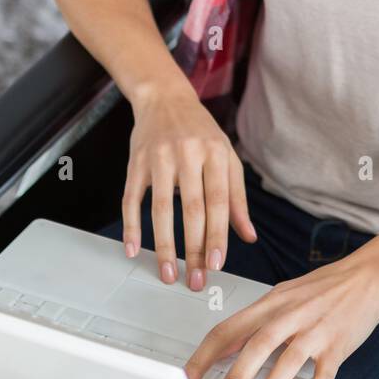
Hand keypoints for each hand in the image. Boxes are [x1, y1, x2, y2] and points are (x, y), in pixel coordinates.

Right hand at [122, 85, 255, 288]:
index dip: (218, 234)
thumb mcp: (226, 158)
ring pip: (160, 208)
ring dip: (163, 245)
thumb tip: (247, 237)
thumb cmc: (201, 132)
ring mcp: (159, 158)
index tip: (216, 264)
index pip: (218, 201)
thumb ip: (237, 198)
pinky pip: (131, 199)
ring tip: (168, 273)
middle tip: (195, 279)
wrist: (165, 98)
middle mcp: (187, 154)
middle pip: (191, 209)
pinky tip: (133, 248)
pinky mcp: (136, 163)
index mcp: (215, 153)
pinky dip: (131, 226)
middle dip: (193, 249)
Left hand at [184, 249, 378, 378]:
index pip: (229, 329)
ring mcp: (315, 330)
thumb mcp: (285, 295)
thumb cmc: (325, 287)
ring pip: (286, 362)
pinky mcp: (338, 345)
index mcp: (271, 303)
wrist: (369, 274)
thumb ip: (258, 320)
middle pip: (255, 346)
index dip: (205, 356)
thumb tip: (228, 345)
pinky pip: (323, 377)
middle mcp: (290, 314)